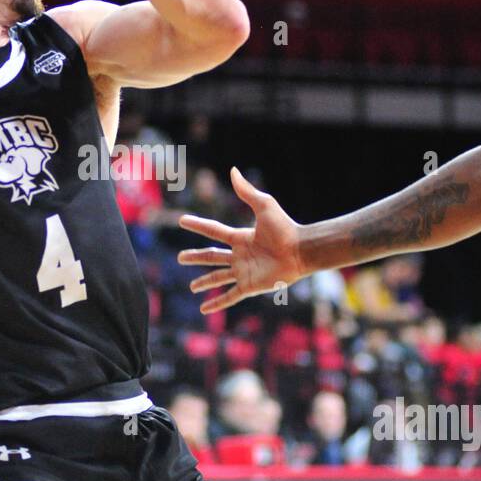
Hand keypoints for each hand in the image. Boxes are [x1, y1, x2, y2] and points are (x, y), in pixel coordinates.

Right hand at [177, 167, 306, 312]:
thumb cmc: (285, 227)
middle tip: (180, 258)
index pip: (214, 231)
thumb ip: (246, 191)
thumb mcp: (264, 205)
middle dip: (196, 257)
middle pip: (212, 256)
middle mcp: (240, 255)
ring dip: (204, 282)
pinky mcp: (249, 286)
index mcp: (241, 237)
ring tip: (191, 287)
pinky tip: (204, 310)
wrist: (301, 250)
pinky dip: (216, 303)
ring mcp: (243, 272)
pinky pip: (229, 296)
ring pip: (218, 277)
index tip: (182, 220)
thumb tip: (232, 170)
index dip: (198, 225)